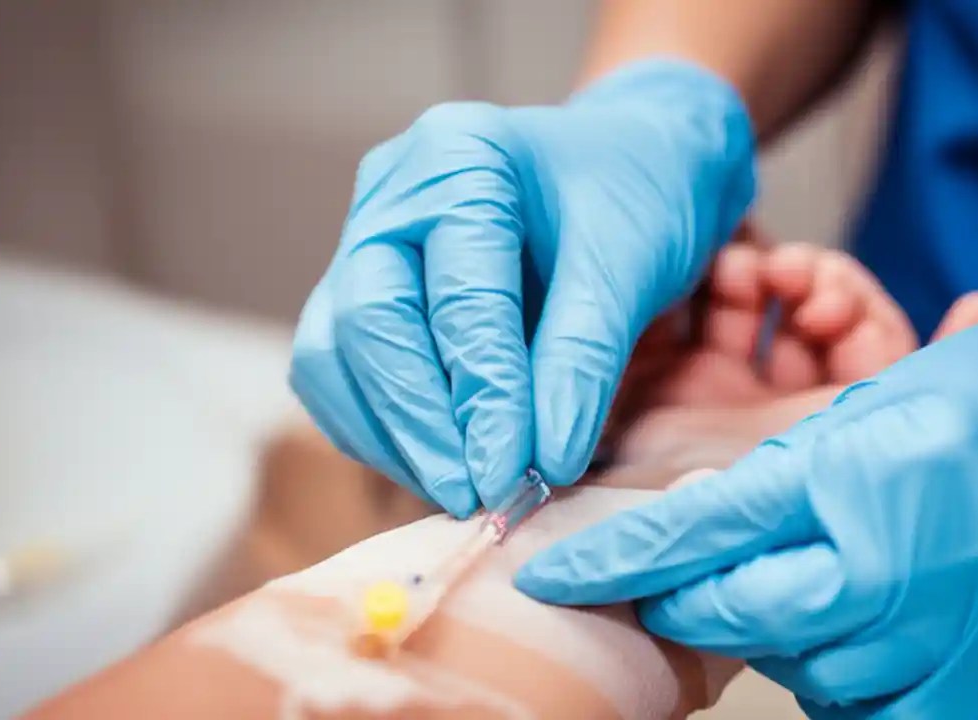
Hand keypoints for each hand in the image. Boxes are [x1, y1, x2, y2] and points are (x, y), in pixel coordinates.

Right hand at [290, 60, 754, 515]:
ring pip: (335, 356)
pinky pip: (345, 376)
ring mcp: (370, 244)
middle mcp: (393, 195)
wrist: (642, 164)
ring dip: (392, 438)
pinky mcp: (369, 295)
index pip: (456, 296)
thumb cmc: (642, 196)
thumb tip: (542, 462)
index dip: (484, 396)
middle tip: (475, 496)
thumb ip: (581, 359)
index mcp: (457, 158)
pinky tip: (443, 468)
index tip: (513, 474)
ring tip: (463, 493)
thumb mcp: (629, 266)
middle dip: (419, 424)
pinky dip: (386, 432)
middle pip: (367, 322)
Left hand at [517, 279, 977, 717]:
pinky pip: (879, 708)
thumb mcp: (879, 401)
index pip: (697, 536)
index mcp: (852, 483)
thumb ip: (789, 477)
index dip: (616, 559)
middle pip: (736, 614)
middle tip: (674, 576)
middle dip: (687, 598)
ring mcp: (945, 644)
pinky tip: (865, 620)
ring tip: (808, 575)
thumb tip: (707, 536)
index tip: (553, 574)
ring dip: (781, 631)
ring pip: (803, 670)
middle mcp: (892, 574)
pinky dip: (852, 671)